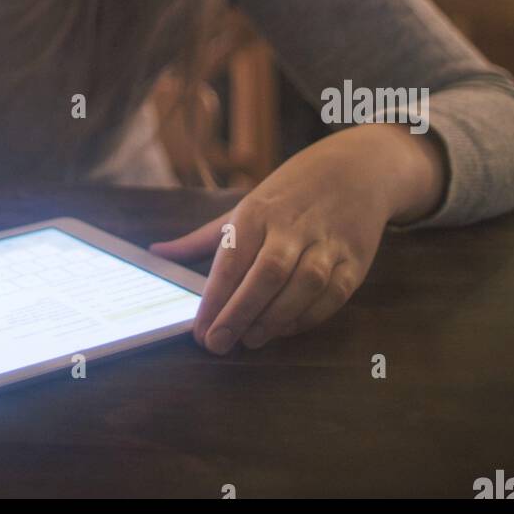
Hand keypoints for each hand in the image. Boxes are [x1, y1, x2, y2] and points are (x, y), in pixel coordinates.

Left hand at [148, 128, 398, 353]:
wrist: (355, 169)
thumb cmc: (288, 194)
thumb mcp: (242, 207)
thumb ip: (201, 239)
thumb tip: (157, 253)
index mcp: (258, 211)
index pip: (232, 259)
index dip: (214, 299)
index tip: (198, 330)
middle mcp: (292, 226)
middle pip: (267, 274)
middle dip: (239, 313)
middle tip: (218, 344)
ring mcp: (326, 242)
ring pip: (303, 286)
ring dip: (275, 319)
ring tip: (250, 339)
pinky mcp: (354, 259)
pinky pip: (332, 295)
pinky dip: (309, 317)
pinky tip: (286, 329)